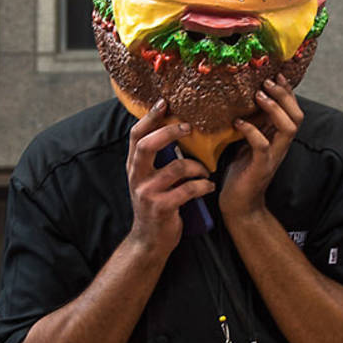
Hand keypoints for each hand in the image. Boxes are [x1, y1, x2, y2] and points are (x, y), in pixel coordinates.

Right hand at [124, 98, 214, 253]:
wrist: (149, 241)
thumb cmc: (155, 205)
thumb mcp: (148, 180)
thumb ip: (155, 159)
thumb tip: (172, 129)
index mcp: (133, 167)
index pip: (136, 136)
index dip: (149, 117)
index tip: (164, 102)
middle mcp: (136, 177)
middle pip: (148, 145)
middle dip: (170, 132)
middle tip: (189, 127)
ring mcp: (147, 193)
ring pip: (177, 167)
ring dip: (197, 167)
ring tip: (206, 172)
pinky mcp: (162, 208)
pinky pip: (188, 190)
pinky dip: (203, 187)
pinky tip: (209, 188)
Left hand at [219, 75, 302, 222]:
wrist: (239, 204)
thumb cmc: (241, 172)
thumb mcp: (247, 142)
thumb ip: (253, 124)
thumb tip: (244, 100)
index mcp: (279, 138)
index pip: (292, 110)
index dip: (287, 91)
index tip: (276, 74)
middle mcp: (281, 146)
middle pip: (296, 116)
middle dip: (284, 96)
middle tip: (267, 82)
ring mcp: (273, 156)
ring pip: (288, 128)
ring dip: (274, 109)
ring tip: (258, 96)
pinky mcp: (261, 167)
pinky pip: (263, 145)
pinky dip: (252, 131)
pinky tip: (238, 123)